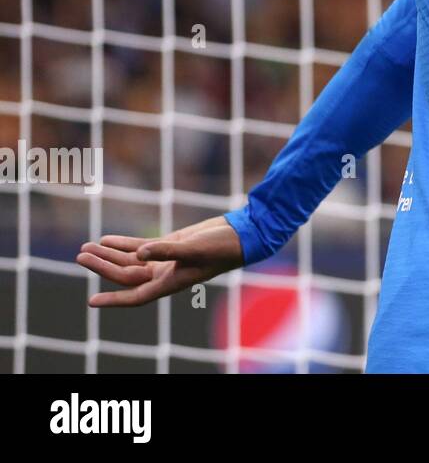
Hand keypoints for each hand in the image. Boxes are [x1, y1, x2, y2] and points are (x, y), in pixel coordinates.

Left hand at [77, 215, 245, 307]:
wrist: (240, 234)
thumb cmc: (220, 247)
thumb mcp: (194, 248)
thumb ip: (167, 250)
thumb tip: (139, 252)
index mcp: (170, 282)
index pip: (135, 295)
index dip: (113, 299)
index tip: (92, 301)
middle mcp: (164, 274)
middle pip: (126, 274)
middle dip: (102, 266)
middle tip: (81, 256)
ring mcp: (165, 259)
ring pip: (130, 260)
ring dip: (108, 254)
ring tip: (86, 247)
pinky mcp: (170, 245)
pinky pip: (140, 246)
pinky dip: (122, 244)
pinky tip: (106, 239)